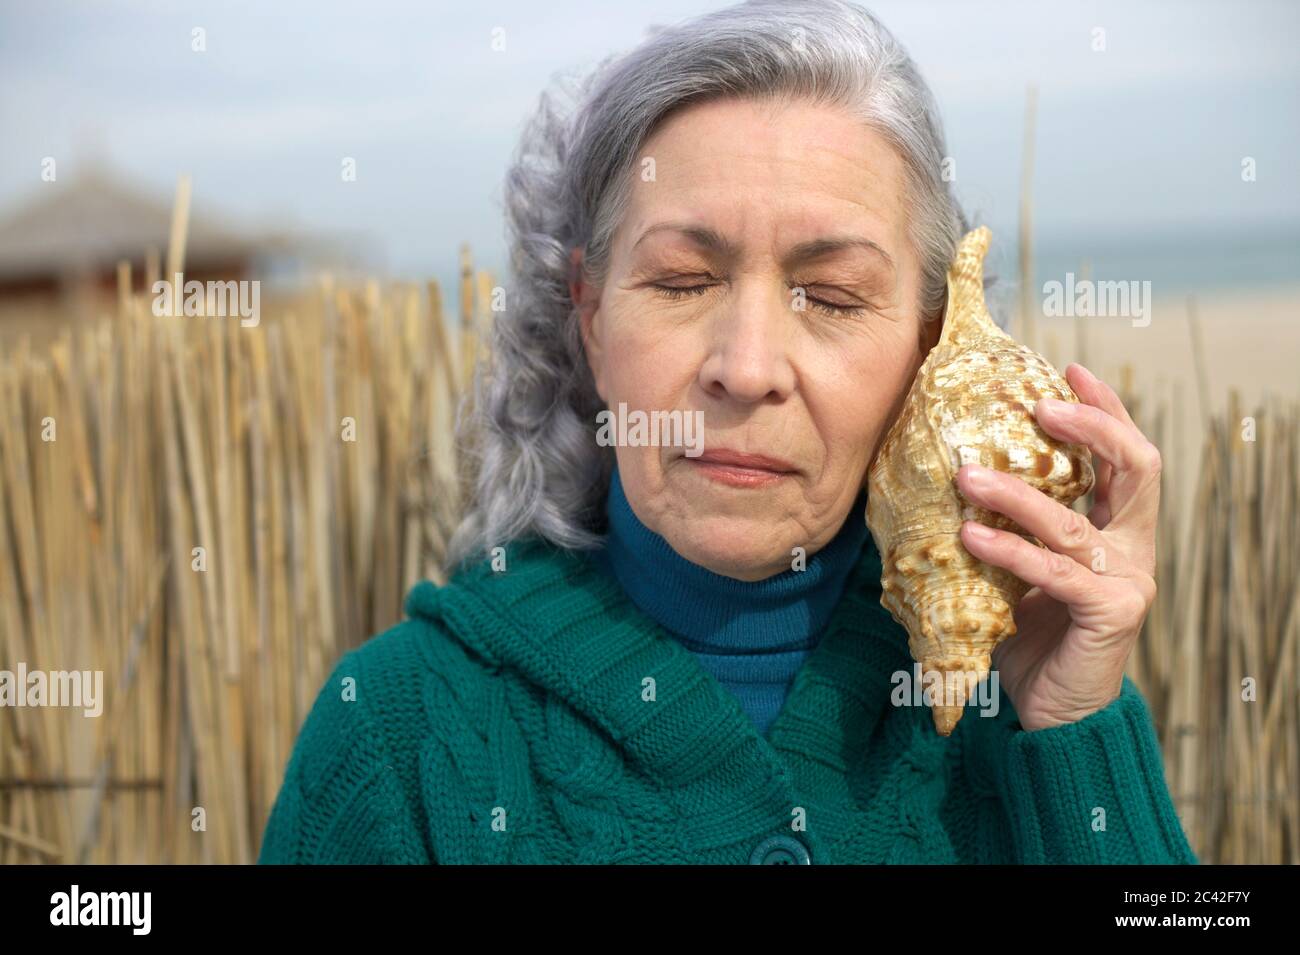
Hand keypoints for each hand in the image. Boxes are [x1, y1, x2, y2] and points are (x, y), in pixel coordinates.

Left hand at [954, 362, 1160, 730]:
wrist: (1052, 713)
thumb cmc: (1029, 635)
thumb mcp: (1017, 569)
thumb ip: (1008, 524)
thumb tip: (949, 467)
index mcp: (1119, 530)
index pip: (1126, 456)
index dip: (1105, 410)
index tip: (1069, 370)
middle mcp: (1133, 548)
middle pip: (1136, 468)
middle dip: (1092, 427)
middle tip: (1041, 404)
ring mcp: (1128, 581)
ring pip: (1073, 522)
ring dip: (1016, 494)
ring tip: (966, 476)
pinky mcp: (1110, 614)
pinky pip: (1054, 572)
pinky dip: (1010, 550)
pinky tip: (969, 535)